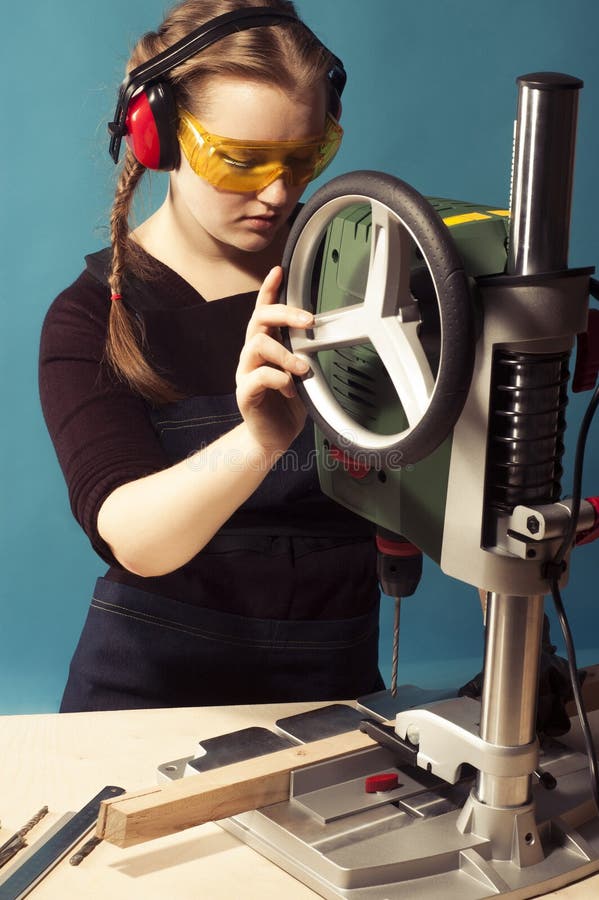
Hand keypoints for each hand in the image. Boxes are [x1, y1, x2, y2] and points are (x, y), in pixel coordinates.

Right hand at [236, 266, 313, 456]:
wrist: (272, 438)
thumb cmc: (287, 405)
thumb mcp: (302, 373)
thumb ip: (306, 353)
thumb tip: (327, 334)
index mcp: (265, 347)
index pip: (262, 311)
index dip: (269, 290)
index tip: (279, 271)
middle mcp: (251, 356)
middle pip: (258, 320)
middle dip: (284, 314)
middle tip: (308, 321)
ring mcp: (246, 373)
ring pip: (257, 345)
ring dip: (285, 353)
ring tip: (302, 368)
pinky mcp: (245, 394)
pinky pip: (257, 377)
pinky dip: (278, 379)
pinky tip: (290, 388)